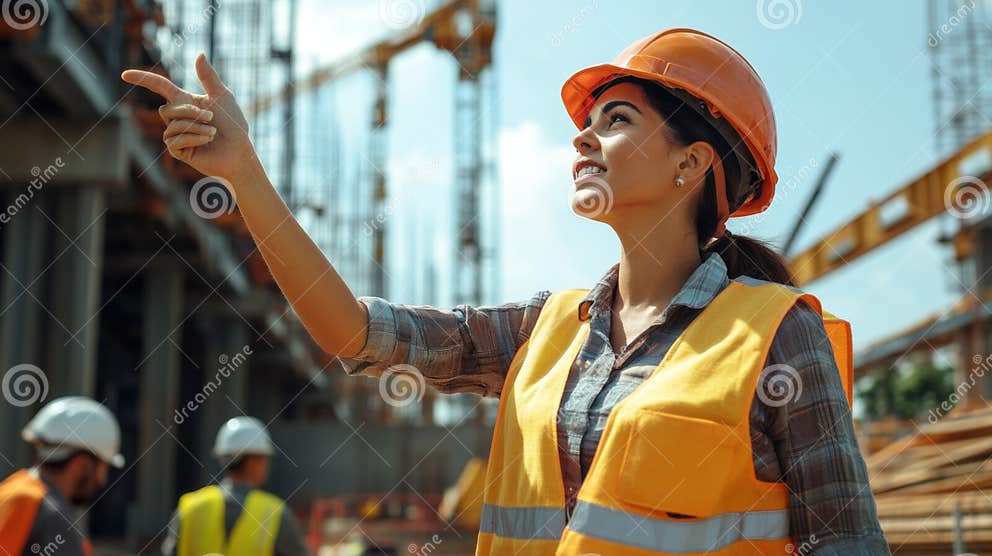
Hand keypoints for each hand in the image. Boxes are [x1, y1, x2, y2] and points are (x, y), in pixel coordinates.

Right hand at [121, 53, 255, 182]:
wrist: (239, 151)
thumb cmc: (233, 124)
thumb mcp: (222, 96)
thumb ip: (208, 77)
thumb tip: (199, 53)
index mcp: (184, 101)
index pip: (159, 86)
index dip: (143, 79)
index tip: (124, 75)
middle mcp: (176, 117)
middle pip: (167, 109)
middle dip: (190, 112)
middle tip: (211, 118)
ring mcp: (176, 134)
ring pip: (172, 125)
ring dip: (196, 127)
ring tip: (213, 132)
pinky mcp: (178, 150)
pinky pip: (175, 141)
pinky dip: (194, 138)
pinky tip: (207, 141)